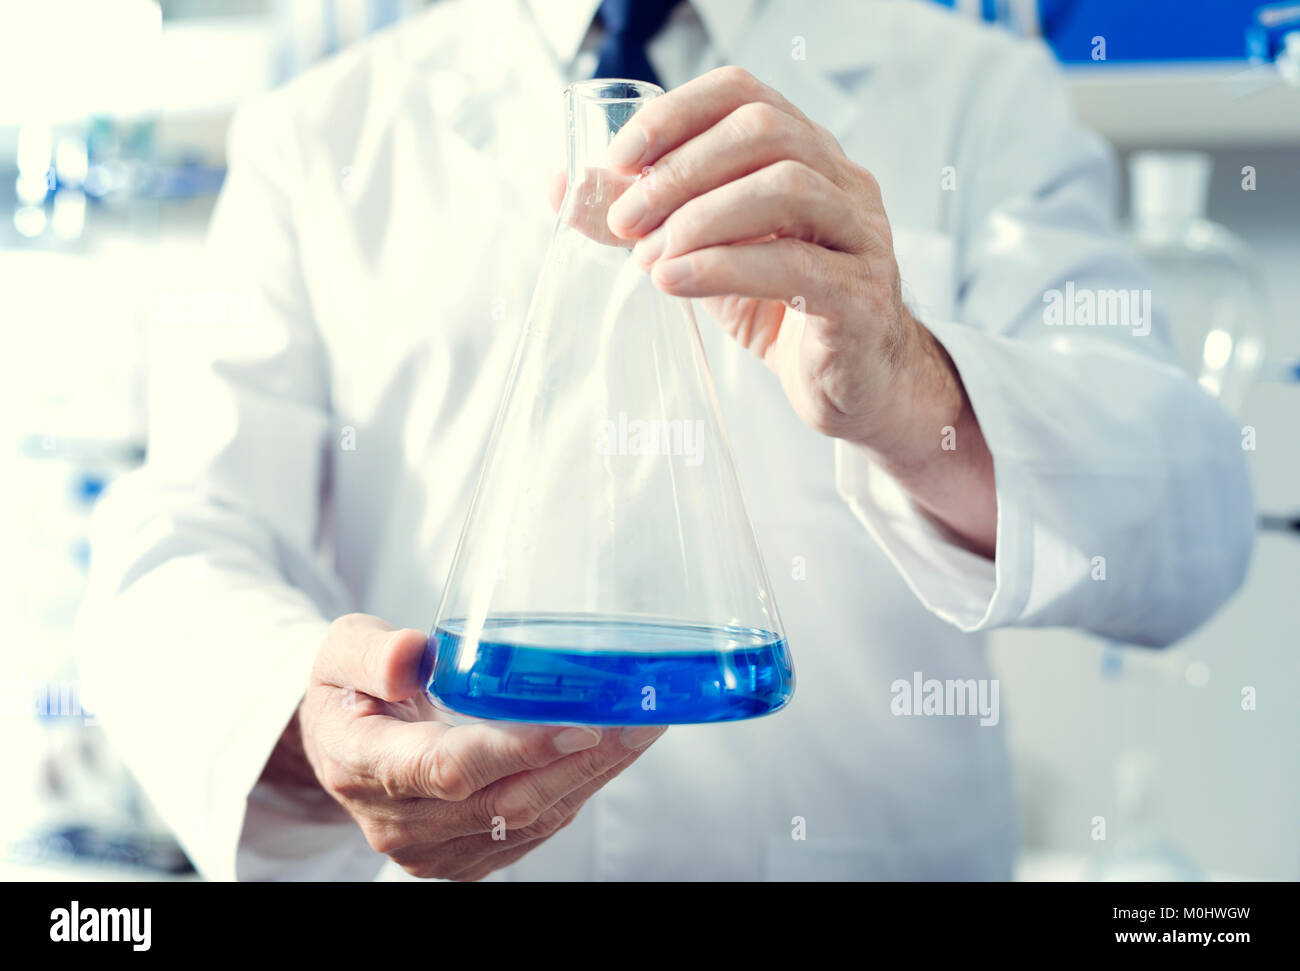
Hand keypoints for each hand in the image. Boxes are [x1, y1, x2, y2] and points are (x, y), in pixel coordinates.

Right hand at [277, 613, 665, 880]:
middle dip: (579, 760)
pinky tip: (610, 753)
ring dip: (590, 775)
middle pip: (503, 800)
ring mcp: (434, 848)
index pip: (447, 767)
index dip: (517, 750)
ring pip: (528, 818)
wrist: (338, 745)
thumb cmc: (348, 689)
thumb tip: (412, 655)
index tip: (577, 722)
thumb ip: (373, 653)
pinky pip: (532, 829)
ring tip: (640, 728)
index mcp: (364, 765)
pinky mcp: (465, 856)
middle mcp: (398, 821)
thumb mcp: (339, 652)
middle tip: (636, 719)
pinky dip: (575, 790)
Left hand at [602, 67, 995, 555]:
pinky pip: (796, 266)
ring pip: (787, 189)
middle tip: (625, 220)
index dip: (675, 114)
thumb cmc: (781, 311)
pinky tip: (675, 283)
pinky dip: (724, 268)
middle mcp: (843, 182)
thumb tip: (566, 190)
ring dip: (702, 218)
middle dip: (679, 170)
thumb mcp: (706, 256)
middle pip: (764, 132)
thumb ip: (648, 221)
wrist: (851, 386)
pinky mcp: (861, 297)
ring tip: (650, 258)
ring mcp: (860, 236)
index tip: (618, 160)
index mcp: (805, 155)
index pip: (743, 94)